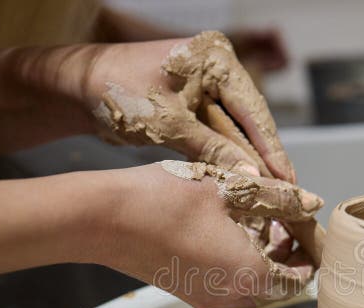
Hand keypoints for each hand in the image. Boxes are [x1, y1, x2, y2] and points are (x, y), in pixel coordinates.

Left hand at [85, 32, 294, 181]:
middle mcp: (216, 68)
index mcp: (216, 58)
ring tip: (270, 194)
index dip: (272, 148)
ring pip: (235, 129)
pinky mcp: (193, 103)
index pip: (253, 108)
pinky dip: (227, 156)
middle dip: (264, 157)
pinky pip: (218, 133)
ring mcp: (205, 85)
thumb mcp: (168, 124)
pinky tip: (243, 181)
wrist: (74, 87)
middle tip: (286, 192)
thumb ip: (212, 149)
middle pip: (249, 120)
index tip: (289, 180)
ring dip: (248, 161)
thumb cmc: (116, 91)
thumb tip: (251, 178)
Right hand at [98, 161, 320, 307]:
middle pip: (277, 283)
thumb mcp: (230, 189)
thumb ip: (277, 198)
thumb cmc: (166, 199)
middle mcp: (231, 296)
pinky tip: (225, 227)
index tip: (307, 226)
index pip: (300, 277)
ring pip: (252, 284)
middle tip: (282, 217)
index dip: (310, 251)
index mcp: (249, 275)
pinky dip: (237, 262)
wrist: (104, 219)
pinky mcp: (186, 292)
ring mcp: (206, 299)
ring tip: (254, 218)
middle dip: (286, 253)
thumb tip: (311, 202)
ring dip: (262, 257)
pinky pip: (226, 284)